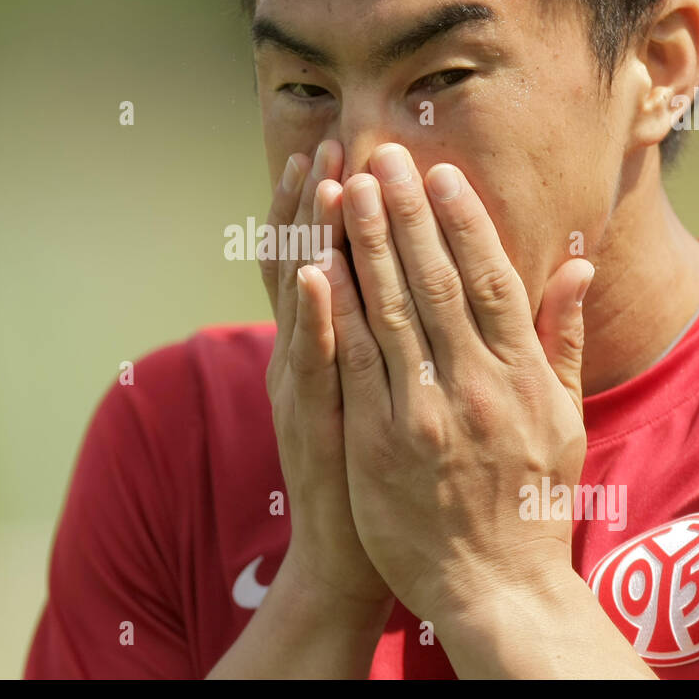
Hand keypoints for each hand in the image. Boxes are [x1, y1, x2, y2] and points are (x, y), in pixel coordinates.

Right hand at [261, 140, 393, 608]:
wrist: (347, 555)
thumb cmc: (378, 471)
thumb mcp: (377, 395)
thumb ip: (384, 337)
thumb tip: (394, 283)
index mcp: (328, 347)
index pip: (325, 261)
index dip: (328, 207)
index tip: (344, 152)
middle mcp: (305, 359)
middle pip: (307, 266)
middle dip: (317, 204)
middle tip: (329, 143)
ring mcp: (304, 390)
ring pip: (303, 304)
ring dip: (310, 241)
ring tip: (320, 183)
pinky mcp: (315, 426)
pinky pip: (314, 365)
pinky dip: (311, 319)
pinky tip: (316, 276)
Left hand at [312, 142, 595, 627]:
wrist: (498, 586)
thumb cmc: (534, 500)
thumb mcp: (564, 417)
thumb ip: (562, 337)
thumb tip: (576, 263)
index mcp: (523, 374)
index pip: (493, 278)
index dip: (464, 220)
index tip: (440, 172)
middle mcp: (477, 385)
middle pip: (435, 281)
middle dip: (406, 212)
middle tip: (383, 154)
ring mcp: (426, 413)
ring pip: (391, 311)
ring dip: (367, 243)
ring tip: (349, 188)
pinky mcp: (382, 443)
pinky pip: (356, 364)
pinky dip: (338, 311)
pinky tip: (321, 265)